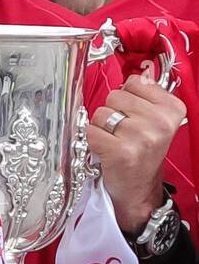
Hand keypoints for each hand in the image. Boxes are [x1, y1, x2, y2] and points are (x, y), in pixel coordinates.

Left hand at [86, 73, 185, 232]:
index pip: (134, 82)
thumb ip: (146, 95)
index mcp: (172, 109)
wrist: (138, 188)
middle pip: (114, 96)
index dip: (127, 99)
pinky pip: (91, 131)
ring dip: (101, 127)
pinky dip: (92, 140)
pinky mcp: (122, 152)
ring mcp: (142, 137)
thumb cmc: (142, 151)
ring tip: (114, 141)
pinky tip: (106, 151)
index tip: (135, 116)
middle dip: (112, 112)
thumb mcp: (154, 120)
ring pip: (101, 113)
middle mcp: (161, 122)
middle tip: (122, 132)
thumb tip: (137, 74)